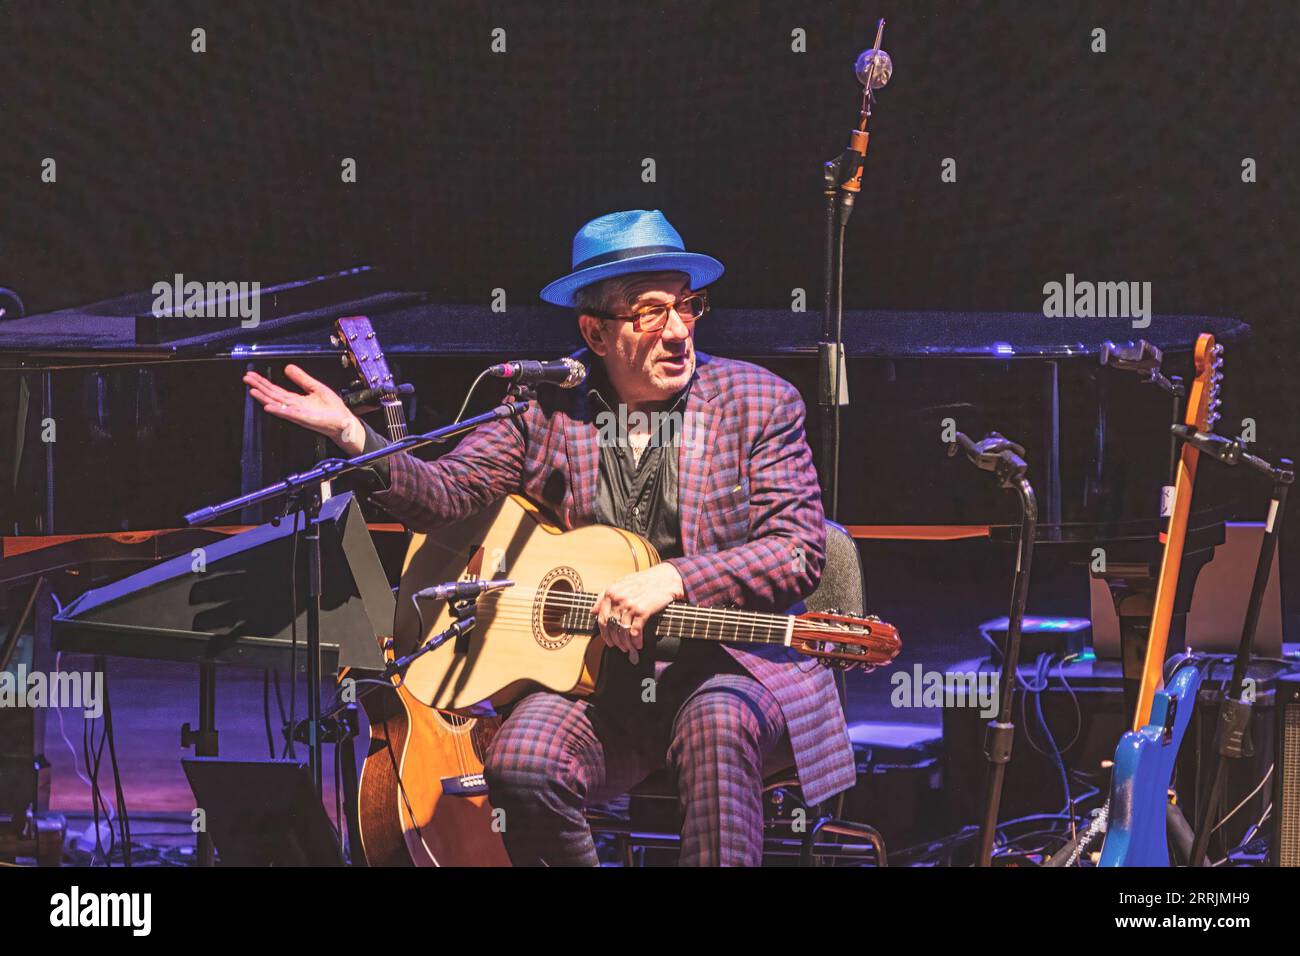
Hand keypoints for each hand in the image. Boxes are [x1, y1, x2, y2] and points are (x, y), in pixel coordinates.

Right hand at [243, 364, 365, 453]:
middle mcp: (294, 407)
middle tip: (246, 379)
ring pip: (278, 404)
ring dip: (264, 399)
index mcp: (296, 400)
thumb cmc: (332, 408)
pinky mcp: (306, 419)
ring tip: (252, 391)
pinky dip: (278, 410)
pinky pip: (289, 414)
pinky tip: (268, 407)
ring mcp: (298, 413)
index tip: (252, 376)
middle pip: (273, 396)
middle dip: (259, 388)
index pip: (276, 390)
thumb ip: (302, 378)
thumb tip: (288, 367)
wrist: (344, 422)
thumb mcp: (316, 387)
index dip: (263, 383)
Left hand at [590, 563, 684, 660]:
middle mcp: (618, 599)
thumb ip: (605, 595)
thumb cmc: (644, 581)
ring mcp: (630, 605)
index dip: (604, 633)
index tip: (609, 641)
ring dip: (626, 644)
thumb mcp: (621, 583)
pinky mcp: (642, 611)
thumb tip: (593, 610)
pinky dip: (636, 641)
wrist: (666, 578)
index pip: (602, 619)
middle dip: (615, 641)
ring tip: (630, 648)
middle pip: (611, 627)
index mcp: (611, 592)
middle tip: (620, 648)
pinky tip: (638, 644)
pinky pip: (635, 632)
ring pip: (622, 631)